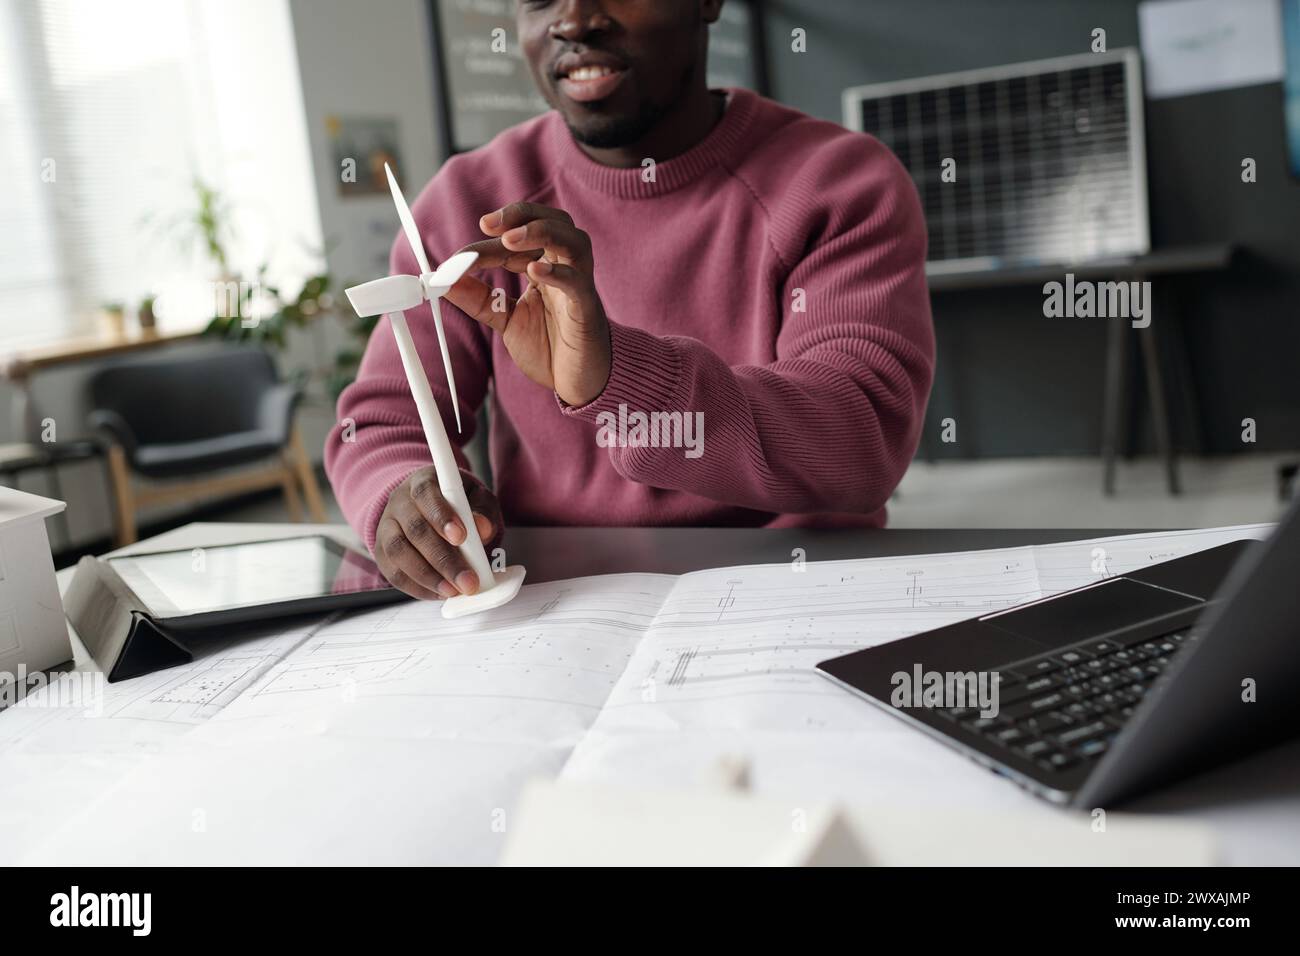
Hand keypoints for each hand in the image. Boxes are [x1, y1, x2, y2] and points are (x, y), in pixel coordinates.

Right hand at [374, 466, 501, 600]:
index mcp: (422, 482)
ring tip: (453, 590)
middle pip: (414, 529)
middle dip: (443, 559)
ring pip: (399, 552)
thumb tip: (483, 528)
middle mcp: (399, 502)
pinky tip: (439, 592)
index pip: (426, 494)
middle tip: (468, 579)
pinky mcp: (381, 552)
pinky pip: (394, 573)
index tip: (461, 537)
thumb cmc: (456, 503)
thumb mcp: (476, 498)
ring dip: (428, 576)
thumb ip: (482, 511)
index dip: (441, 516)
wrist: (429, 508)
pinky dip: (417, 587)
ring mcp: (387, 527)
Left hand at [443, 202, 610, 406]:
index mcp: (546, 267)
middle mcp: (566, 269)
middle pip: (555, 221)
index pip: (520, 239)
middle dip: (521, 215)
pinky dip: (558, 273)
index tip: (460, 255)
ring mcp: (580, 286)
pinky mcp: (587, 310)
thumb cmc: (550, 348)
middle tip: (488, 223)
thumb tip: (443, 280)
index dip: (490, 240)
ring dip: (541, 232)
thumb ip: (478, 299)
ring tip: (510, 239)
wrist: (577, 382)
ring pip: (573, 241)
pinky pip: (578, 283)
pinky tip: (536, 270)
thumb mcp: (505, 319)